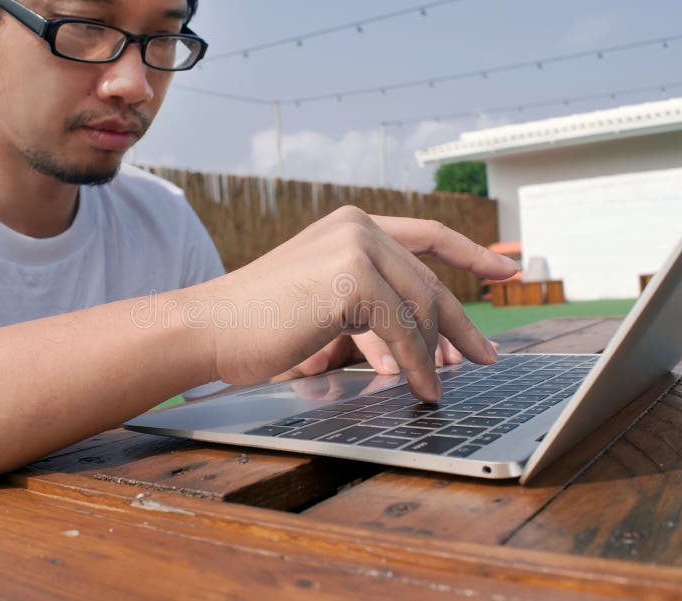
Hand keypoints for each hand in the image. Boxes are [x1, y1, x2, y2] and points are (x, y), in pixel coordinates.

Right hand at [197, 206, 516, 401]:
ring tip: (439, 387)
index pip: (427, 235)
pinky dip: (416, 366)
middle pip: (429, 282)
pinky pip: (402, 331)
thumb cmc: (259, 322)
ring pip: (419, 308)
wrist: (208, 327)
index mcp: (351, 224)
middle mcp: (358, 227)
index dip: (472, 254)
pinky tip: (419, 388)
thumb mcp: (324, 303)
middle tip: (484, 357)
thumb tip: (425, 345)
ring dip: (434, 355)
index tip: (507, 270)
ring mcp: (355, 247)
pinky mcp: (351, 278)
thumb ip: (372, 308)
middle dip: (460, 326)